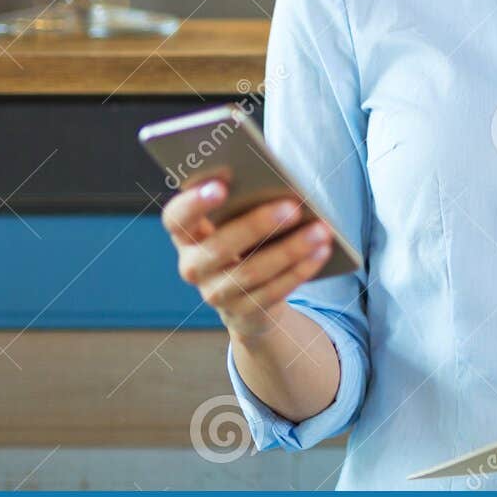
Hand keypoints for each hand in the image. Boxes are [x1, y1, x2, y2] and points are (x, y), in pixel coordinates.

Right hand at [161, 179, 332, 337]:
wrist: (248, 294)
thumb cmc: (245, 239)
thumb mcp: (237, 220)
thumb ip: (245, 202)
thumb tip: (280, 185)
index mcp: (186, 234)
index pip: (176, 218)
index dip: (193, 203)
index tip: (221, 185)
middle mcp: (192, 266)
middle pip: (218, 247)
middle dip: (258, 226)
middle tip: (293, 207)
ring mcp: (214, 293)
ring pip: (250, 273)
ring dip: (290, 250)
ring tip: (321, 231)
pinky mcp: (241, 311)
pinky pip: (271, 292)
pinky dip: (299, 271)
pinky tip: (321, 253)